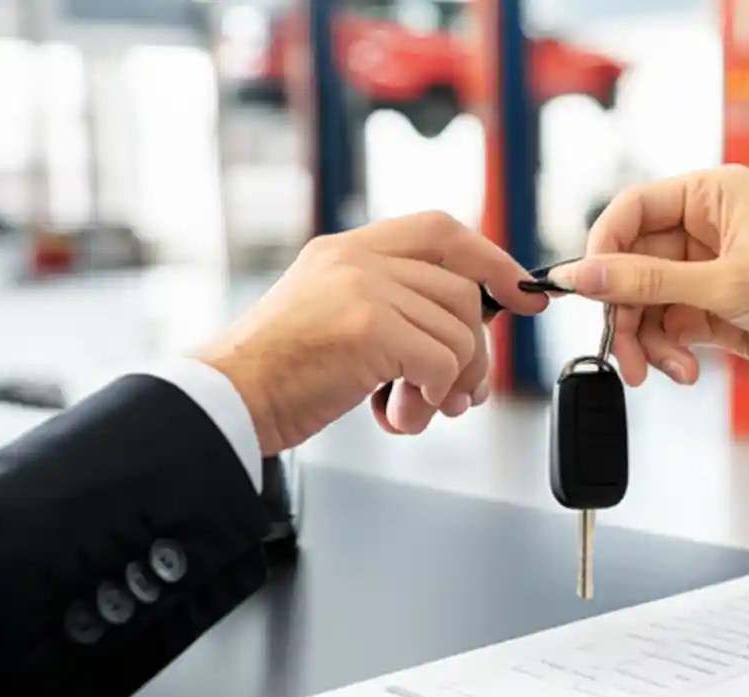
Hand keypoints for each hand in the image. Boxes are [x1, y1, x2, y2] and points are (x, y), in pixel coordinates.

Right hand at [198, 212, 547, 454]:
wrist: (227, 400)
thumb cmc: (276, 373)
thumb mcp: (328, 313)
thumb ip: (386, 304)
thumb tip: (462, 329)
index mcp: (348, 249)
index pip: (441, 229)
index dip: (490, 258)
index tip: (522, 291)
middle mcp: (357, 259)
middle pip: (461, 291)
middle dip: (475, 351)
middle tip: (458, 394)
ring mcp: (363, 289)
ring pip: (458, 331)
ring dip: (453, 384)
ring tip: (417, 411)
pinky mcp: (368, 328)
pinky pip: (441, 363)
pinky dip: (434, 398)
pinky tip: (401, 415)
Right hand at [548, 165, 748, 387]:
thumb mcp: (727, 286)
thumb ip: (648, 281)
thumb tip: (583, 275)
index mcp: (711, 195)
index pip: (630, 210)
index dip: (602, 249)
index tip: (585, 290)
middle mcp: (706, 228)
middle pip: (631, 264)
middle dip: (625, 312)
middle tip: (622, 353)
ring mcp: (709, 271)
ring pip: (646, 302)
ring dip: (646, 340)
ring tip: (663, 370)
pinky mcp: (716, 310)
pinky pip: (669, 329)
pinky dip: (669, 353)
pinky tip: (686, 372)